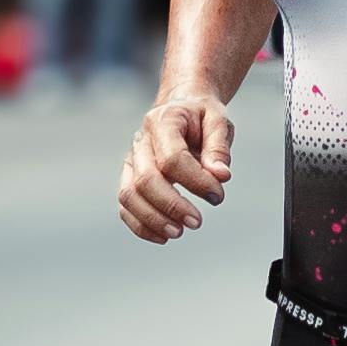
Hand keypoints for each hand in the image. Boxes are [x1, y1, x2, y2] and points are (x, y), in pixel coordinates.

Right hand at [119, 91, 234, 241]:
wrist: (183, 108)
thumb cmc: (201, 116)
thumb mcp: (218, 120)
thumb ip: (219, 147)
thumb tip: (220, 176)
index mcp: (162, 121)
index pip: (172, 159)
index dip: (196, 182)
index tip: (217, 194)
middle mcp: (140, 141)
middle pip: (145, 180)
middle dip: (171, 206)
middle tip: (197, 222)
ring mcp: (131, 161)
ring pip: (129, 195)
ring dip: (153, 219)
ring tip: (179, 232)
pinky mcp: (129, 178)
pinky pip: (126, 206)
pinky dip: (141, 226)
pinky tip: (164, 236)